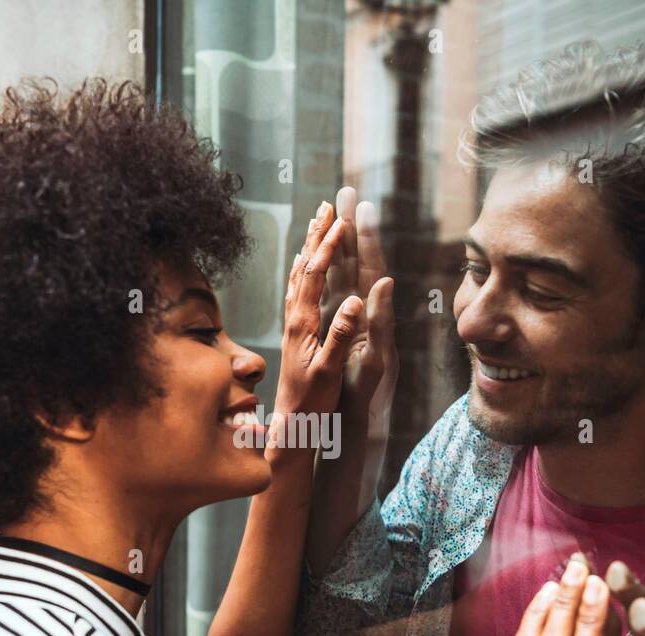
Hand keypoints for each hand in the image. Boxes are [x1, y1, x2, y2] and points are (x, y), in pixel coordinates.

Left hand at [274, 201, 362, 420]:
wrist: (290, 422)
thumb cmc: (312, 401)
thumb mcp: (329, 371)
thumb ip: (341, 335)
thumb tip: (354, 301)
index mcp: (304, 323)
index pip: (316, 274)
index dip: (329, 246)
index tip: (342, 220)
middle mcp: (294, 317)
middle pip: (304, 266)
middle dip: (318, 234)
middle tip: (329, 204)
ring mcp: (292, 323)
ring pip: (299, 274)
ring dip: (310, 245)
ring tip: (317, 222)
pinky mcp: (294, 331)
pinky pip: (296, 289)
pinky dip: (302, 268)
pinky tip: (301, 264)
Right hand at [321, 187, 395, 420]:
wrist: (355, 423)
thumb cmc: (366, 395)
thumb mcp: (376, 359)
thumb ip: (380, 320)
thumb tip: (384, 281)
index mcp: (373, 314)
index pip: (371, 267)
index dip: (367, 236)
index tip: (362, 205)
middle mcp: (363, 312)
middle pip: (356, 260)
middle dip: (350, 226)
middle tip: (345, 191)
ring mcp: (349, 318)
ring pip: (341, 271)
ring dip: (336, 241)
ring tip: (330, 212)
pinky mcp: (338, 328)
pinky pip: (329, 290)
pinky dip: (322, 268)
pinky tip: (315, 255)